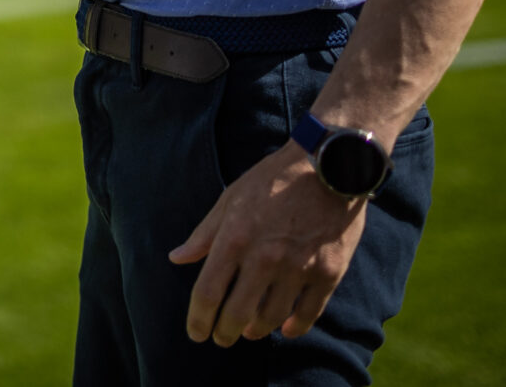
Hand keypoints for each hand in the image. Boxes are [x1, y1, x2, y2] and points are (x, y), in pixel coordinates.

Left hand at [169, 142, 364, 346]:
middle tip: (220, 339)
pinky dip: (295, 327)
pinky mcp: (328, 273)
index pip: (208, 292)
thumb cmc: (272, 181)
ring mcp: (298, 268)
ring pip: (272, 317)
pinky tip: (285, 330)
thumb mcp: (230, 199)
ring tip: (249, 332)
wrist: (328, 167)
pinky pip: (309, 313)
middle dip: (224, 332)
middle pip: (237, 313)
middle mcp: (264, 258)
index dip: (198, 318)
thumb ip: (204, 234)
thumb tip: (177, 258)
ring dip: (257, 330)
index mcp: (234, 238)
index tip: (195, 332)